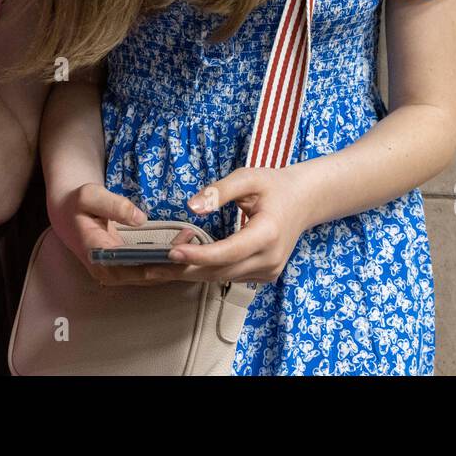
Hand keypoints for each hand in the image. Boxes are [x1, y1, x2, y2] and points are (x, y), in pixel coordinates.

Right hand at [50, 183, 197, 286]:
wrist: (68, 214)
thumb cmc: (78, 204)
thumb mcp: (90, 196)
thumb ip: (114, 206)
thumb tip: (141, 219)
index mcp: (97, 255)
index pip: (131, 267)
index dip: (155, 262)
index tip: (176, 253)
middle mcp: (107, 272)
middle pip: (145, 275)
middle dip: (171, 263)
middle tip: (194, 246)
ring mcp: (116, 274)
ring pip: (150, 275)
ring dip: (173, 262)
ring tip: (193, 242)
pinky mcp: (125, 269)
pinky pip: (149, 270)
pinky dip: (167, 261)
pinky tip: (184, 245)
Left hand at [162, 165, 316, 283]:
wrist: (304, 200)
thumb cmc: (275, 186)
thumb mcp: (248, 178)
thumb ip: (219, 191)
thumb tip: (191, 207)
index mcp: (268, 234)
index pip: (228, 252)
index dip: (198, 255)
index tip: (171, 251)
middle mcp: (270, 259)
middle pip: (220, 272)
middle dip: (184, 268)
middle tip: (150, 266)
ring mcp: (269, 271)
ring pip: (223, 278)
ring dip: (192, 270)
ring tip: (163, 259)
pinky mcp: (265, 275)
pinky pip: (230, 276)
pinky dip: (208, 270)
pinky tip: (188, 259)